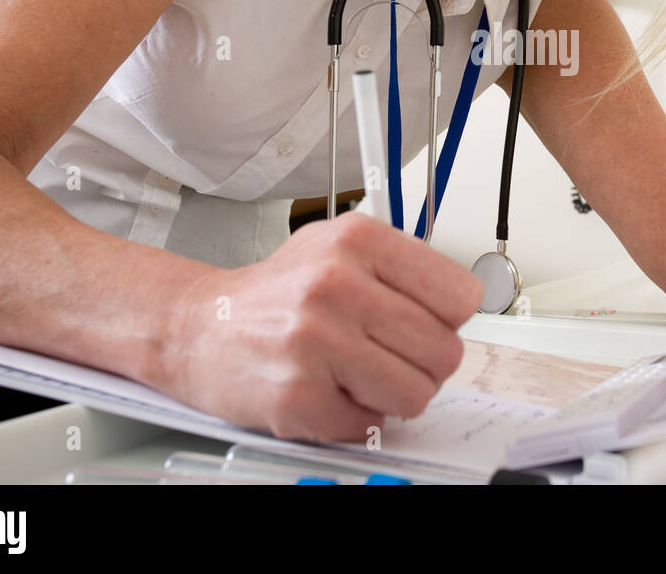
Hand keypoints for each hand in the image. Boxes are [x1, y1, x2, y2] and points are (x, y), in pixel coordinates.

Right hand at [162, 211, 482, 441]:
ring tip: (358, 373)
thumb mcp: (340, 246)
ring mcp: (316, 342)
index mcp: (358, 240)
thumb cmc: (278, 291)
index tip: (426, 321)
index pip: (460, 297)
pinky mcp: (298, 396)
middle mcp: (336, 284)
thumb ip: (403, 268)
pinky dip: (355, 417)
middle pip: (445, 352)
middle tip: (387, 354)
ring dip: (393, 394)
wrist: (200, 326)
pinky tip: (327, 389)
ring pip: (416, 394)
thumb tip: (465, 303)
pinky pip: (370, 425)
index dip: (448, 319)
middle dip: (423, 363)